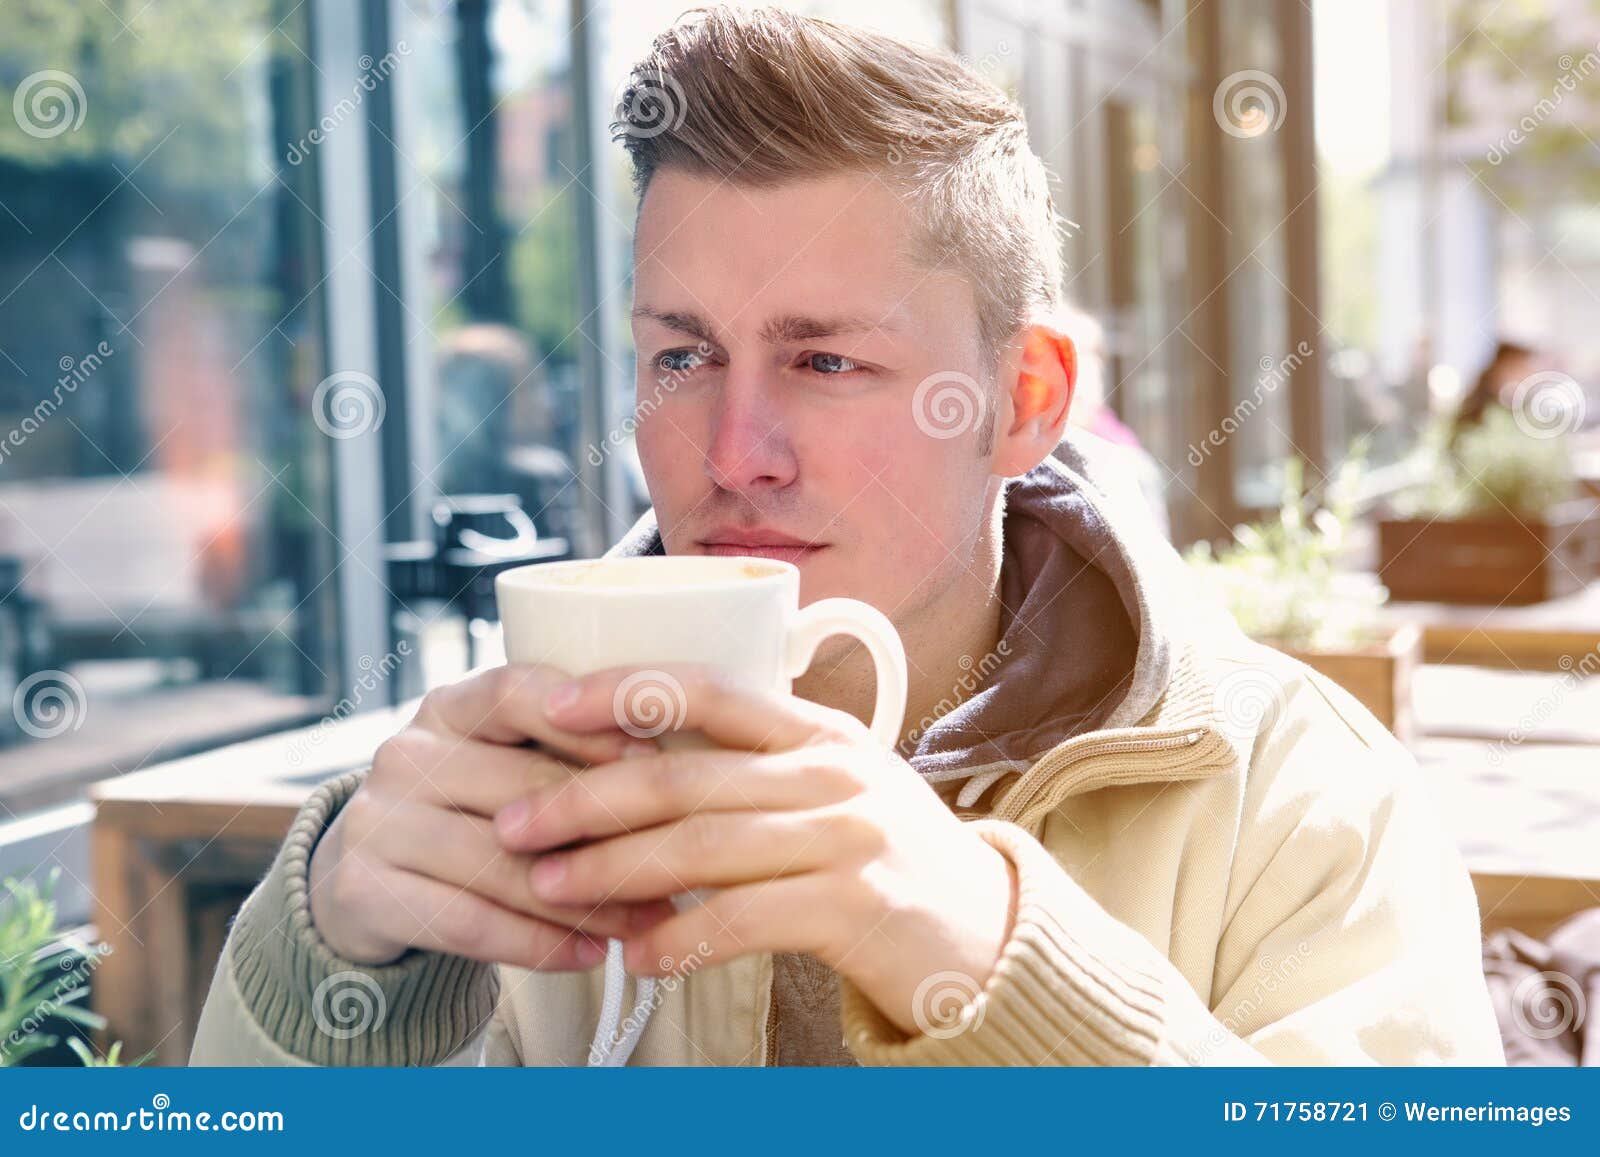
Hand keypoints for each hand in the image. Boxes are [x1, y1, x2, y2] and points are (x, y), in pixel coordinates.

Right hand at [306, 665, 674, 969]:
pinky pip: (468, 921)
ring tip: (647, 921)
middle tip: (678, 866)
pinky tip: (589, 955)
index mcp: (449, 707)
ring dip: (584, 899)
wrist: (367, 882)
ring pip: (502, 861)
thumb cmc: (469, 817)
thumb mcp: (505, 767)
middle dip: (610, 831)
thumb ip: (568, 758)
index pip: (518, 692)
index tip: (655, 759)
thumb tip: (676, 773)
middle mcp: (405, 754)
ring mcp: (376, 821)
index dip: (588, 724)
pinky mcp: (363, 889)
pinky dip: (537, 942)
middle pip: (523, 787)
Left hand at [492, 665, 1018, 1035]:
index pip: (711, 690)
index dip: (625, 692)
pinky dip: (680, 940)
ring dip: (614, 870)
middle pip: (686, 776)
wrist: (982, 930)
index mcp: (819, 731)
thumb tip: (628, 765)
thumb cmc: (886, 856)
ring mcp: (848, 837)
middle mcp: (834, 772)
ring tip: (555, 887)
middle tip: (519, 822)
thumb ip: (751, 771)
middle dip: (587, 799)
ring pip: (702, 848)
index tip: (552, 708)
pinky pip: (743, 919)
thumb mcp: (833, 788)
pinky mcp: (855, 906)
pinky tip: (638, 955)